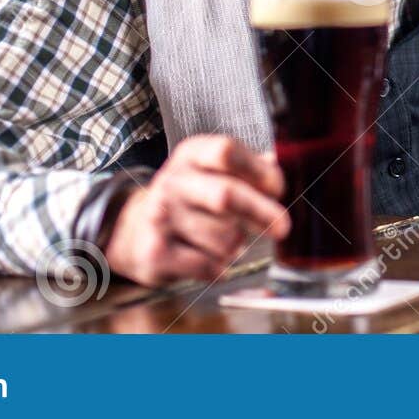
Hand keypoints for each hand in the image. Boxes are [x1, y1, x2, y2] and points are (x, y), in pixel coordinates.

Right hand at [102, 135, 289, 285]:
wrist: (134, 231)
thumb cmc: (188, 198)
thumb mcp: (212, 172)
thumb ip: (245, 168)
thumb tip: (274, 167)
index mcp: (191, 155)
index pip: (225, 151)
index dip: (258, 170)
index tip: (277, 188)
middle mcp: (172, 181)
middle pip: (226, 195)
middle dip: (261, 213)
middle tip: (283, 227)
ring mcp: (161, 217)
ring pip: (223, 237)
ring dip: (236, 244)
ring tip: (225, 240)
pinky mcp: (156, 252)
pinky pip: (209, 265)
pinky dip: (220, 267)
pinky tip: (209, 259)